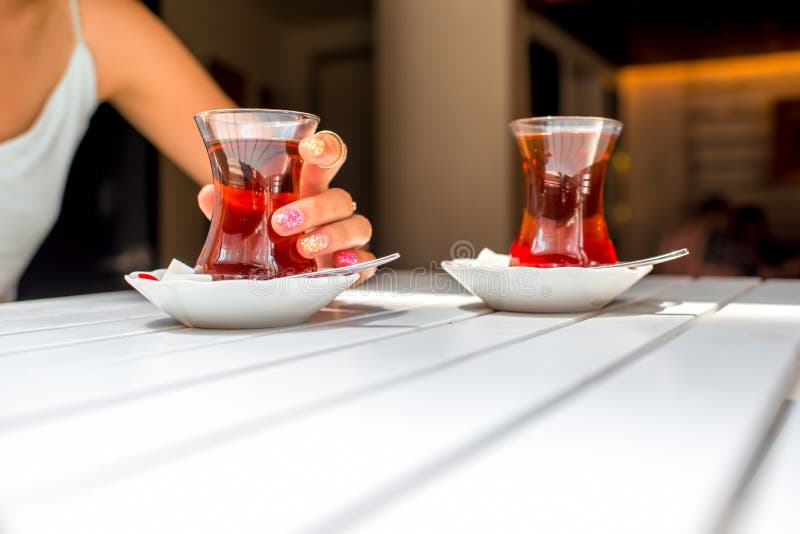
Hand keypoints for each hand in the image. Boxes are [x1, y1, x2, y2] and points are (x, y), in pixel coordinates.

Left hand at [196, 131, 375, 283]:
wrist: (282, 274)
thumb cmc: (271, 237)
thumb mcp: (245, 218)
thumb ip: (228, 205)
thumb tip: (208, 194)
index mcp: (311, 187)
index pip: (330, 156)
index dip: (326, 148)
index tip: (309, 149)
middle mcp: (333, 209)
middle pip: (340, 197)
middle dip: (315, 208)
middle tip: (282, 222)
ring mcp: (346, 237)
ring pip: (357, 226)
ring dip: (332, 235)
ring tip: (303, 247)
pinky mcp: (352, 265)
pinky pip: (367, 260)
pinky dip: (357, 262)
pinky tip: (339, 263)